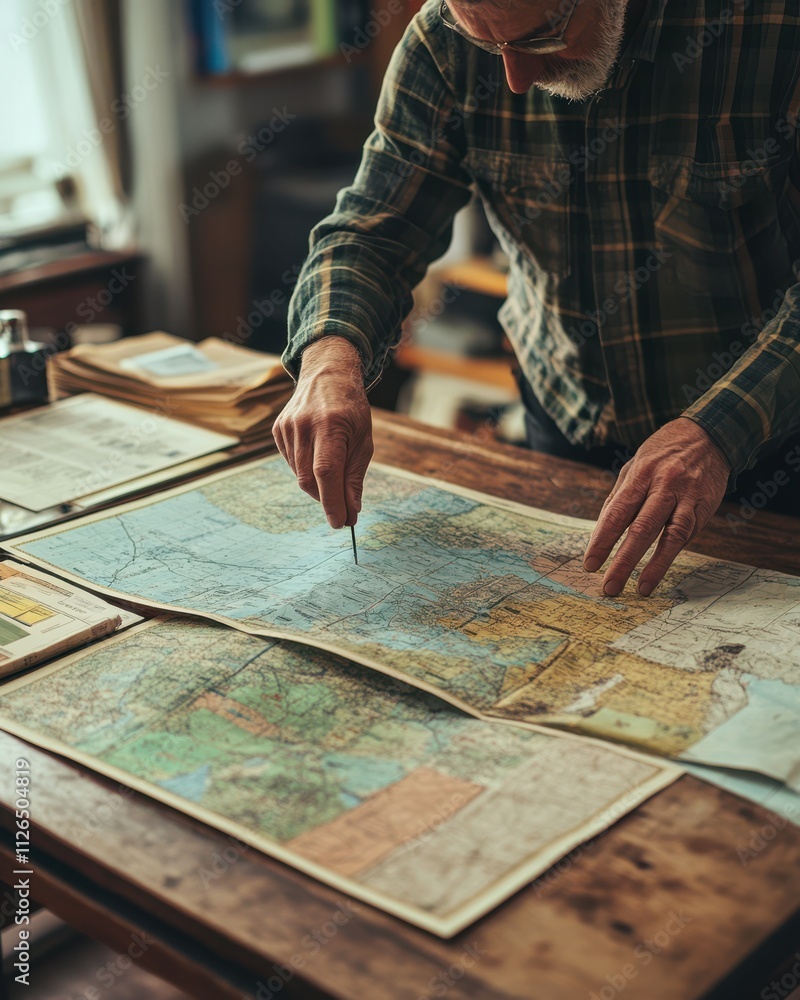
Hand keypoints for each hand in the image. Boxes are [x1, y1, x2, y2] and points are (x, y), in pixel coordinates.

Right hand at [272, 337, 372, 528]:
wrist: (327, 373)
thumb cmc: (351, 408)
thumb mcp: (363, 440)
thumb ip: (354, 477)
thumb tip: (351, 511)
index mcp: (330, 424)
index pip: (326, 472)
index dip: (332, 502)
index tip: (341, 523)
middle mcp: (304, 425)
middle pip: (308, 478)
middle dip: (327, 500)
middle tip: (344, 512)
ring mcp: (287, 427)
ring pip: (298, 475)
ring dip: (318, 488)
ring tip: (335, 482)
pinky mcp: (278, 430)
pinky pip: (291, 464)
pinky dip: (306, 472)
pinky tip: (317, 460)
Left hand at [583, 417, 730, 596]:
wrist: (708, 435)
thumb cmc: (663, 455)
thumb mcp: (635, 466)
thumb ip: (619, 499)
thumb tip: (601, 533)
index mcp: (640, 474)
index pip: (617, 513)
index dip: (602, 541)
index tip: (591, 564)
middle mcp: (664, 485)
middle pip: (641, 528)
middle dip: (624, 560)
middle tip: (610, 586)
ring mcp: (687, 496)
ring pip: (669, 536)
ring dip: (654, 566)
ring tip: (641, 588)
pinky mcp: (704, 506)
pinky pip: (687, 533)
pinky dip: (672, 553)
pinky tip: (660, 570)